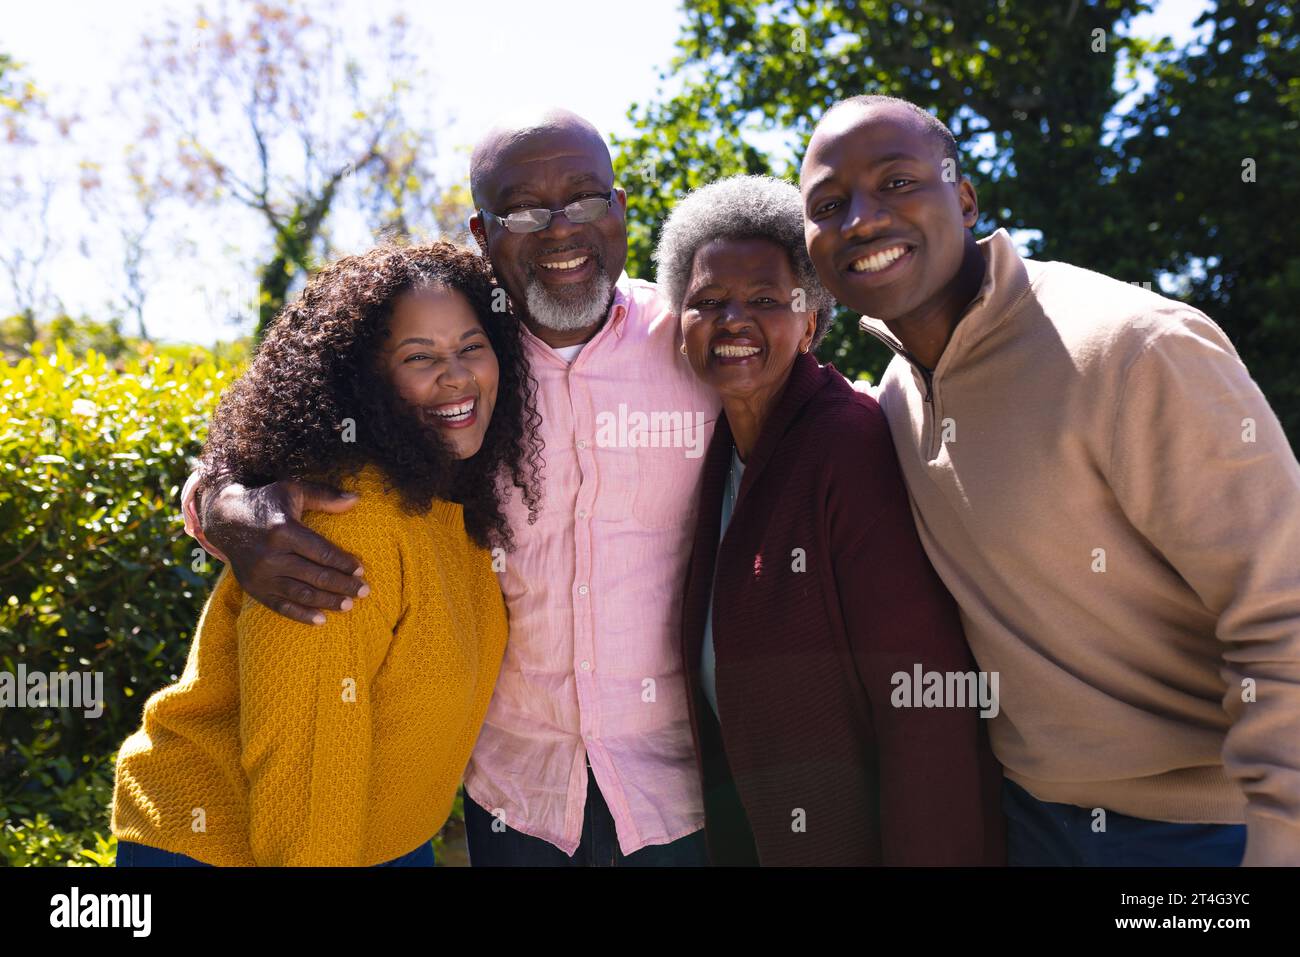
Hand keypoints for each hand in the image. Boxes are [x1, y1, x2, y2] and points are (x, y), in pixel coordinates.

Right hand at [200, 478, 367, 624]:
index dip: (343, 563)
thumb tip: (356, 499)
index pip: (321, 552)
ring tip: (349, 605)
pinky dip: (302, 615)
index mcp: (282, 530)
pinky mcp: (253, 588)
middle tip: (364, 591)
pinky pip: (280, 606)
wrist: (224, 520)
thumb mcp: (292, 490)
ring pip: (301, 593)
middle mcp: (270, 555)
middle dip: (343, 585)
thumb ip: (324, 496)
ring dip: (327, 601)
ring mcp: (260, 575)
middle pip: (314, 575)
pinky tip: (322, 620)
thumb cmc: (266, 503)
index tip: (361, 569)